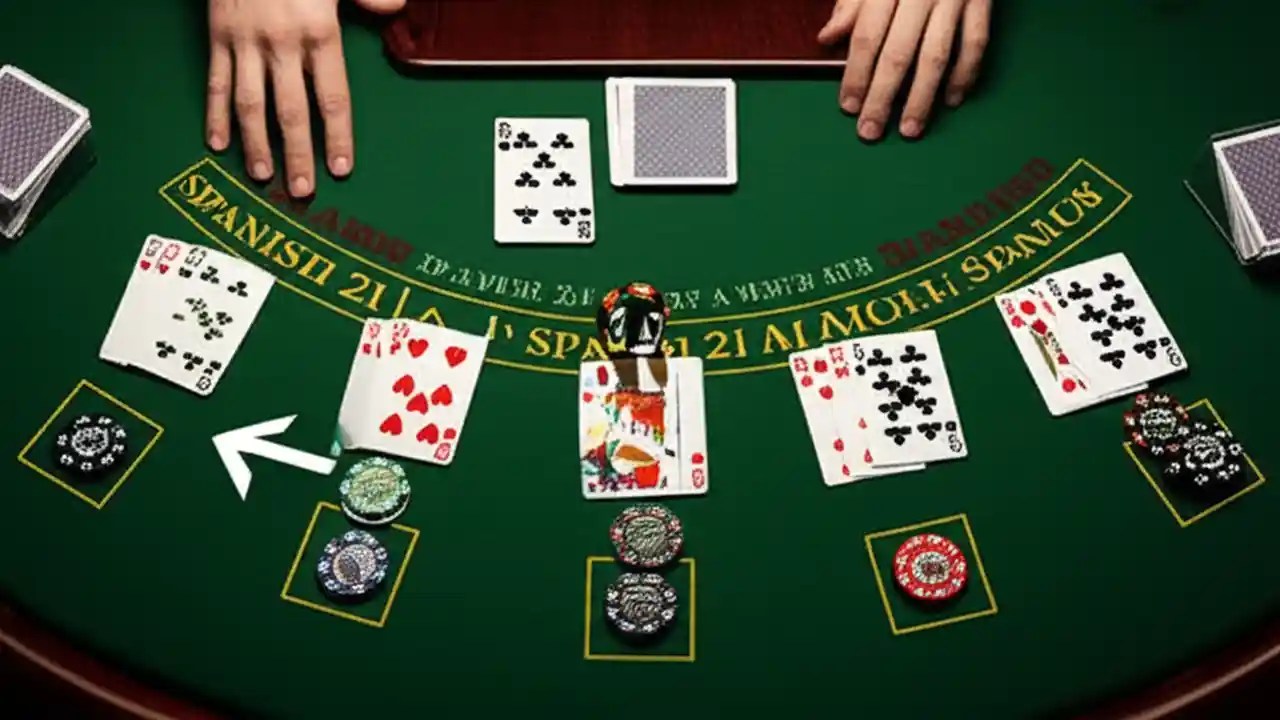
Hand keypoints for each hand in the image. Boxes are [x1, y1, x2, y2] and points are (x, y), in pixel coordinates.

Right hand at [205, 0, 405, 197]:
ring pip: (250, 103)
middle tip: (303, 190)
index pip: (333, 96)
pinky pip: (216, 82)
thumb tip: (397, 9)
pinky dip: (214, 114)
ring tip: (262, 176)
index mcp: (319, 32)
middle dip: (299, 153)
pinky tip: (216, 142)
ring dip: (256, 143)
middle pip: (292, 110)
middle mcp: (282, 42)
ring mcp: (245, 41)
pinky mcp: (217, 35)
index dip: (338, 135)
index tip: (342, 167)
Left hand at [818, 0, 990, 140]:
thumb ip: (852, 2)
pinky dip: (966, 74)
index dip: (855, 74)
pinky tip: (952, 100)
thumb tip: (828, 38)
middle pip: (898, 53)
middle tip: (870, 131)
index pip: (867, 36)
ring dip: (922, 97)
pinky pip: (976, 42)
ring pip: (937, 54)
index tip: (848, 106)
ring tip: (910, 128)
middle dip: (882, 96)